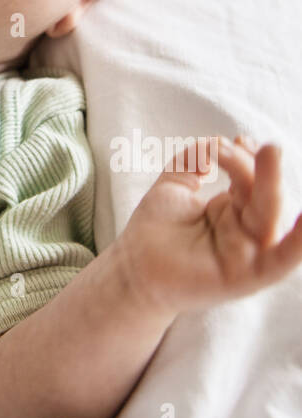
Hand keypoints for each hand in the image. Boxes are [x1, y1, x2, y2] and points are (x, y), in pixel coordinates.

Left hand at [118, 134, 301, 317]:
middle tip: (256, 142)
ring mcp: (248, 254)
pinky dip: (298, 246)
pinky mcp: (246, 278)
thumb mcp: (174, 185)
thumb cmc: (154, 230)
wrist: (131, 269)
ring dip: (271, 183)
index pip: (251, 179)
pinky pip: (280, 263)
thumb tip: (216, 142)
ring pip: (269, 217)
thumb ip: (193, 160)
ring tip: (268, 152)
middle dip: (263, 167)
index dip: (247, 158)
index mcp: (234, 209)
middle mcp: (246, 231)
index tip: (236, 139)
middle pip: (264, 195)